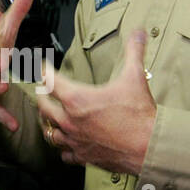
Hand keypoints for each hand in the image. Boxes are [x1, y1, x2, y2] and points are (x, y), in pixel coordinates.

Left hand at [36, 28, 156, 174]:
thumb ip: (134, 51)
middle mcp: (70, 121)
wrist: (149, 147)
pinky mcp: (83, 156)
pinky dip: (63, 147)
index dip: (44, 70)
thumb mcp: (135, 77)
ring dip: (48, 123)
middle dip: (41, 96)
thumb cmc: (139, 115)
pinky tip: (66, 144)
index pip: (49, 80)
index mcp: (77, 99)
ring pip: (50, 132)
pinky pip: (64, 153)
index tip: (42, 65)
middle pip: (43, 107)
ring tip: (49, 117)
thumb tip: (138, 32)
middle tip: (41, 90)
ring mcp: (75, 141)